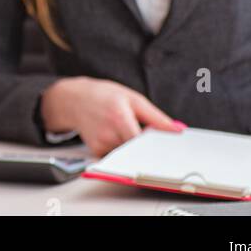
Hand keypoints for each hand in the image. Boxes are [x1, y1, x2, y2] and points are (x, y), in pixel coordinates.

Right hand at [40, 77, 184, 156]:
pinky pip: (118, 155)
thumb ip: (156, 116)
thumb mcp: (132, 97)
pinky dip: (122, 148)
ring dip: (134, 147)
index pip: (144, 142)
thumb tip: (177, 130)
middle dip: (148, 147)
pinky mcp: (96, 151)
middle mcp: (109, 133)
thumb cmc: (103, 95)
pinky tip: (114, 135)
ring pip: (129, 154)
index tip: (169, 152)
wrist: (73, 99)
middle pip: (139, 151)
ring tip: (125, 129)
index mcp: (119, 117)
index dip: (158, 149)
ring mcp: (101, 144)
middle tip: (151, 140)